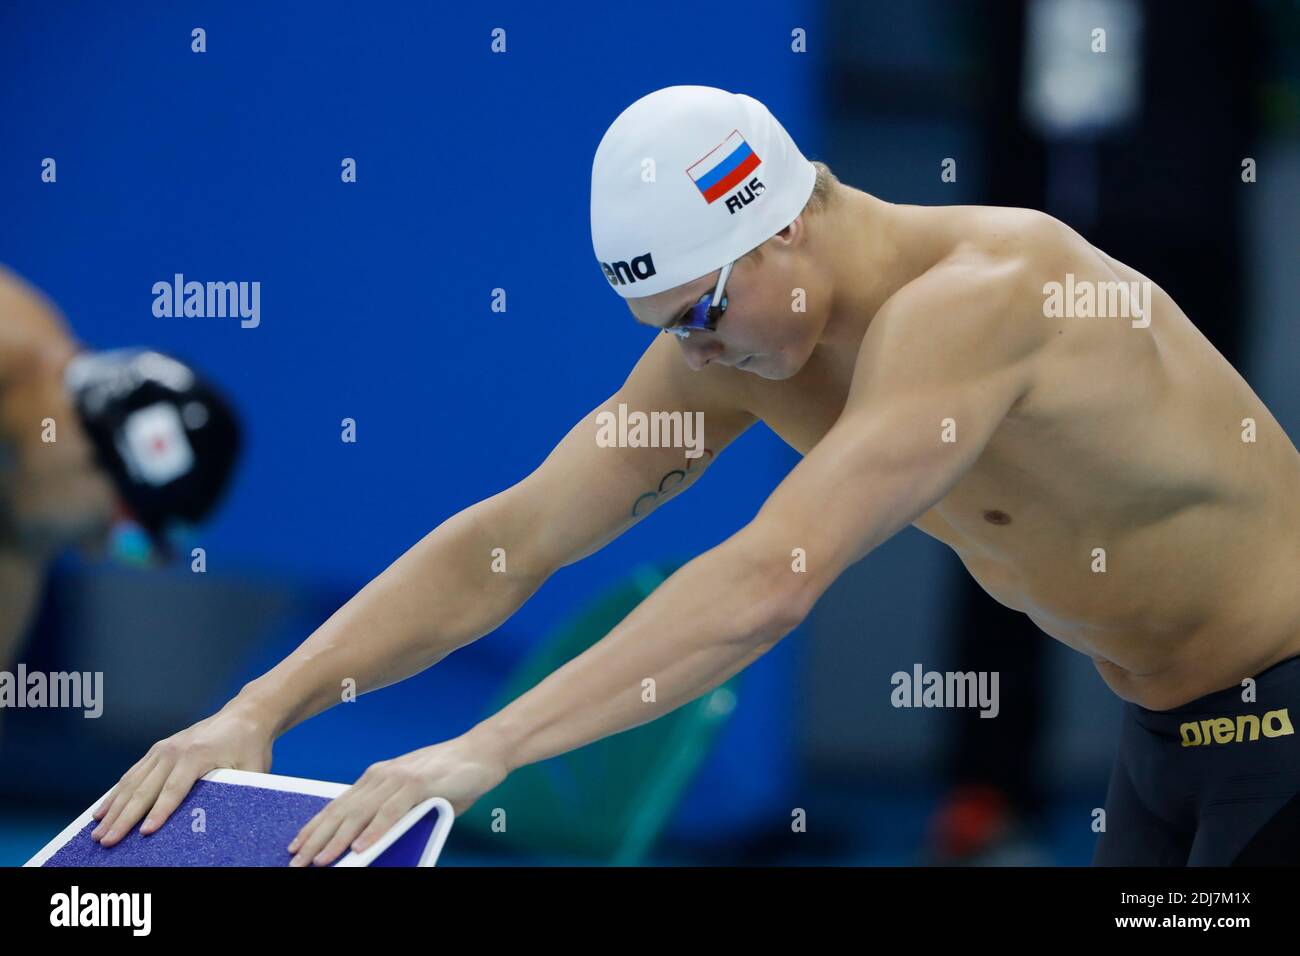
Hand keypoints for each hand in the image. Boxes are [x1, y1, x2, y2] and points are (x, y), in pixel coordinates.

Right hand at [90, 702, 274, 845]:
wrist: (246, 714)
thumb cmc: (251, 745)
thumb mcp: (253, 770)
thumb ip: (239, 792)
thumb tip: (230, 819)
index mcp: (197, 755)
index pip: (174, 789)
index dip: (160, 812)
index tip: (145, 833)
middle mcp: (174, 750)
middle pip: (145, 789)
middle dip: (124, 818)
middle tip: (107, 842)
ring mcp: (163, 748)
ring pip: (132, 782)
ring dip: (113, 809)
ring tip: (97, 832)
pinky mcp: (159, 749)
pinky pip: (132, 774)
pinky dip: (116, 793)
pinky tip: (103, 811)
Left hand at [287, 734, 506, 866]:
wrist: (483, 751)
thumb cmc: (451, 776)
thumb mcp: (413, 795)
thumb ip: (392, 812)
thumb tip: (372, 841)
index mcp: (376, 777)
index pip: (338, 805)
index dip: (315, 827)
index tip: (297, 846)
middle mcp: (381, 776)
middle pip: (342, 811)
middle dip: (317, 839)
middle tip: (298, 861)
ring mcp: (399, 779)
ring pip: (360, 814)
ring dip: (338, 840)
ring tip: (321, 860)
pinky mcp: (419, 785)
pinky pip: (391, 812)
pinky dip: (375, 831)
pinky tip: (361, 848)